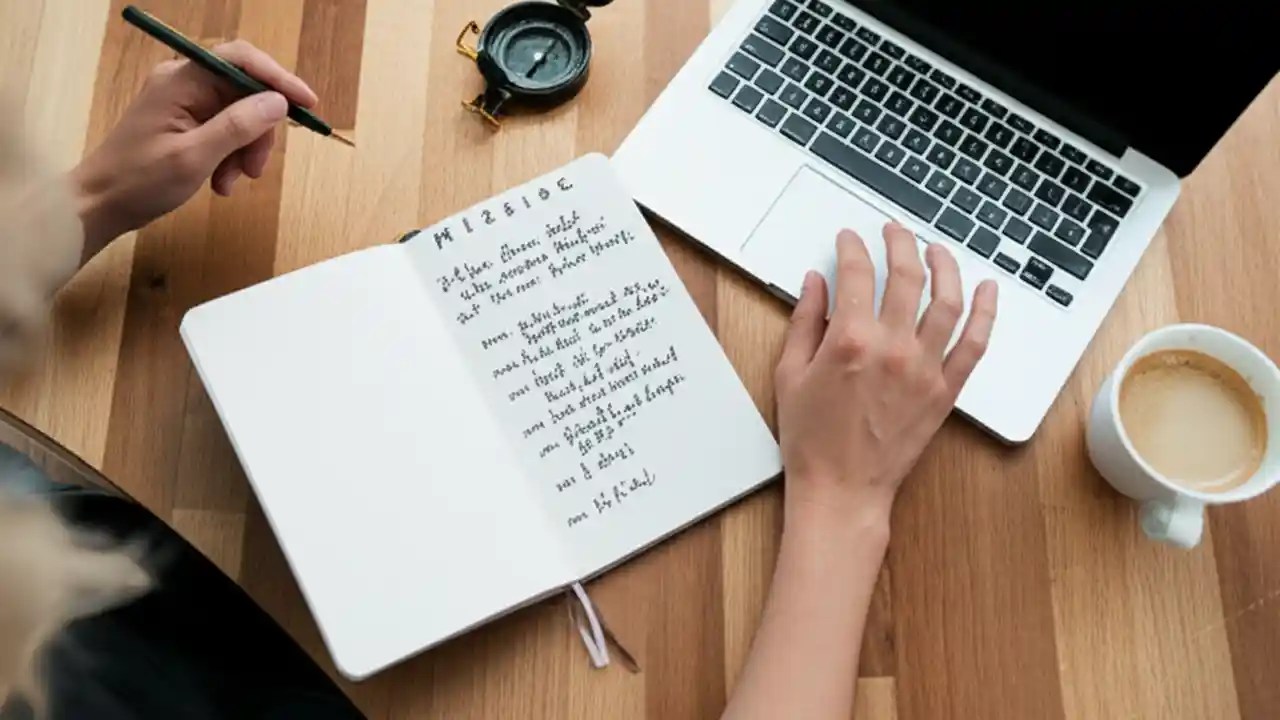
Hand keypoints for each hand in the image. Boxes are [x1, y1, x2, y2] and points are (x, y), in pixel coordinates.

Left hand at [70, 40, 317, 260]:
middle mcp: (184, 83)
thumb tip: (278, 102)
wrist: (99, 205)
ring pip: (240, 116)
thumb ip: (237, 126)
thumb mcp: (193, 157)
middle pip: (245, 92)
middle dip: (258, 131)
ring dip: (245, 151)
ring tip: (231, 183)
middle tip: (256, 169)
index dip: (278, 78)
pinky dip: (231, 157)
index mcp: (181, 81)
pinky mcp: (186, 123)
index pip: (241, 60)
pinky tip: (221, 183)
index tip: (307, 104)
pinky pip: (225, 131)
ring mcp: (184, 103)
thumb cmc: (138, 181)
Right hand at [774, 224, 997, 529]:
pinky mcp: (945, 390)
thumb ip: (804, 322)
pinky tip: (987, 290)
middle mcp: (893, 348)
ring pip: (947, 300)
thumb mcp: (790, 374)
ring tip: (937, 248)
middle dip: (899, 243)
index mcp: (850, 341)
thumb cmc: (811, 440)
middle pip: (906, 275)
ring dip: (945, 265)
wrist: (842, 490)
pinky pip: (975, 343)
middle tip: (893, 231)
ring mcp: (925, 368)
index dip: (852, 248)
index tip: (850, 239)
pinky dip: (985, 313)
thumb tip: (814, 283)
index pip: (857, 274)